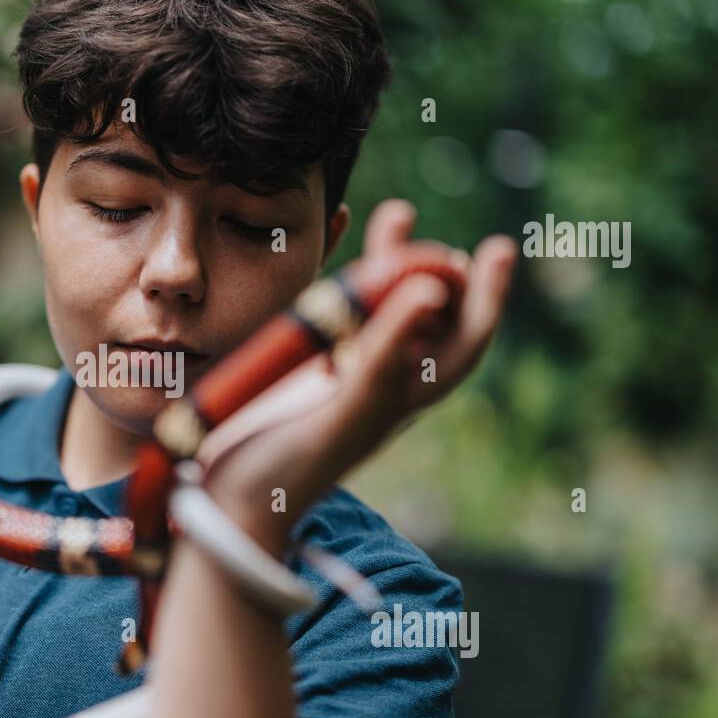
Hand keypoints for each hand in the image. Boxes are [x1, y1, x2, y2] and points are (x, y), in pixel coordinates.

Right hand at [194, 199, 516, 553]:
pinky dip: (346, 282)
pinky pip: (337, 316)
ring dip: (393, 264)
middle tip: (446, 237)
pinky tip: (344, 262)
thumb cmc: (284, 471)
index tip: (492, 250)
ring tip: (398, 213)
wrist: (225, 503)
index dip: (484, 297)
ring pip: (381, 309)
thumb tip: (430, 288)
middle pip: (425, 316)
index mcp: (399, 399)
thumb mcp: (341, 412)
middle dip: (437, 270)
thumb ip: (381, 354)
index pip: (461, 342)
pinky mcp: (303, 371)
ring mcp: (339, 375)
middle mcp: (378, 384)